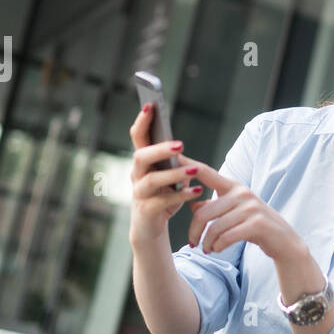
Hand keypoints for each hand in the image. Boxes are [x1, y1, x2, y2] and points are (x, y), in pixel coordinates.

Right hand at [128, 104, 205, 248]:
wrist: (151, 228)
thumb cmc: (162, 197)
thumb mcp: (170, 176)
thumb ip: (174, 162)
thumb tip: (180, 148)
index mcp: (142, 162)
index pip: (138, 137)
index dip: (142, 121)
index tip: (150, 105)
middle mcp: (136, 175)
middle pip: (141, 156)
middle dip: (160, 149)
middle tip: (180, 144)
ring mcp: (139, 193)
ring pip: (151, 180)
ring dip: (174, 173)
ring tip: (194, 170)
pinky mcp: (147, 211)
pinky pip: (163, 201)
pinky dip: (181, 196)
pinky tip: (196, 191)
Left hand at [185, 162, 304, 260]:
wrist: (284, 241)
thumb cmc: (255, 226)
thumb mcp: (234, 213)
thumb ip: (214, 207)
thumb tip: (192, 204)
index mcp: (233, 187)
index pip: (206, 172)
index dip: (188, 166)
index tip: (171, 159)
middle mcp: (242, 193)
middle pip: (204, 211)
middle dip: (194, 231)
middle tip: (192, 243)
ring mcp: (250, 208)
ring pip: (214, 227)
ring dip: (207, 243)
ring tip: (207, 249)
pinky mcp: (257, 224)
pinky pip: (226, 237)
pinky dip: (217, 247)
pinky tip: (217, 250)